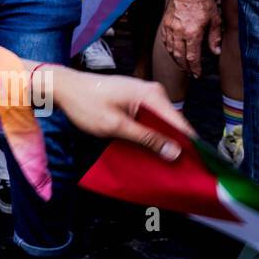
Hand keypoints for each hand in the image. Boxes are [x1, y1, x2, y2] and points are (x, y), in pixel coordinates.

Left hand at [48, 66, 195, 159]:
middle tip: (172, 171)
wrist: (63, 87)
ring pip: (162, 124)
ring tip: (159, 163)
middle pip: (173, 125)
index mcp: (152, 95)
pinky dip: (150, 134)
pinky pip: (151, 120)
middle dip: (173, 146)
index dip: (189, 147)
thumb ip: (146, 138)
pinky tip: (146, 149)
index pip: (181, 124)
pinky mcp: (137, 100)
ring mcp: (145, 95)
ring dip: (160, 142)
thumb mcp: (115, 125)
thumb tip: (175, 152)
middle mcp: (153, 92)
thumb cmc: (84, 104)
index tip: (194, 168)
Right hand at [157, 0, 220, 76]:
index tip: (197, 74)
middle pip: (179, 56)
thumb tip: (216, 52)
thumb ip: (215, 38)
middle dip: (184, 67)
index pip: (192, 57)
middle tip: (189, 72)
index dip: (195, 68)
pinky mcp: (165, 24)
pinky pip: (165, 40)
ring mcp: (170, 28)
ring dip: (176, 59)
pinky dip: (169, 49)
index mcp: (192, 33)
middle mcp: (179, 33)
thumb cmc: (203, 2)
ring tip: (181, 64)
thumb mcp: (215, 19)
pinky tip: (173, 51)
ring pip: (170, 49)